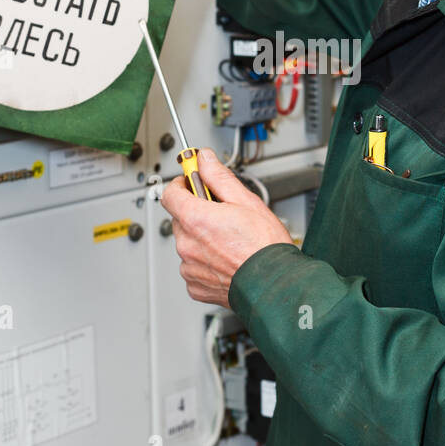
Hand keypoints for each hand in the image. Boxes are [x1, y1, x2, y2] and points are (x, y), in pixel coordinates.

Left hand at [162, 149, 294, 305]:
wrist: (274, 285)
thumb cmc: (265, 247)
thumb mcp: (246, 201)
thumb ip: (219, 177)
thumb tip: (205, 159)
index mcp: (196, 219)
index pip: (170, 194)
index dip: (181, 184)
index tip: (190, 182)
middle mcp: (187, 244)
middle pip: (180, 219)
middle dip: (197, 213)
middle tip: (221, 215)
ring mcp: (189, 267)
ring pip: (188, 244)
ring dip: (201, 239)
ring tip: (229, 242)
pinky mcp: (195, 285)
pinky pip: (193, 267)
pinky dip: (205, 263)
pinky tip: (225, 260)